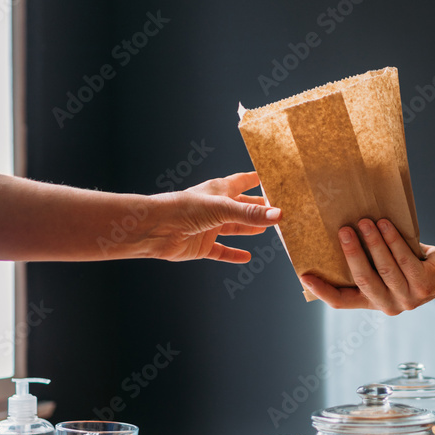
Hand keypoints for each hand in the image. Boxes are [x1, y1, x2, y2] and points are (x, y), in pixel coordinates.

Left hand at [150, 171, 279, 262]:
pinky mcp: (202, 245)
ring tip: (266, 228)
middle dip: (259, 207)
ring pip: (234, 227)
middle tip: (278, 208)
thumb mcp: (222, 208)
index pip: (243, 181)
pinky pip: (221, 250)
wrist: (155, 228)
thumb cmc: (184, 208)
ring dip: (249, 228)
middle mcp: (216, 207)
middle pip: (242, 206)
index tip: (273, 177)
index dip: (257, 179)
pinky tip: (246, 257)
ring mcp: (209, 227)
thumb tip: (278, 215)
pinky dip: (233, 254)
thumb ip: (250, 213)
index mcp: (220, 190)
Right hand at [300, 218, 434, 314]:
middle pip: (363, 280)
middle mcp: (389, 305)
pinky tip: (386, 224)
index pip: (342, 302)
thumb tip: (338, 231)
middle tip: (342, 230)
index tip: (304, 274)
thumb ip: (366, 259)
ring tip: (365, 221)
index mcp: (373, 302)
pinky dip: (393, 240)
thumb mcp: (386, 265)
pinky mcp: (425, 284)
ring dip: (373, 242)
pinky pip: (404, 259)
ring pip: (384, 268)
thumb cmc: (412, 263)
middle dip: (351, 253)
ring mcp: (408, 297)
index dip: (322, 290)